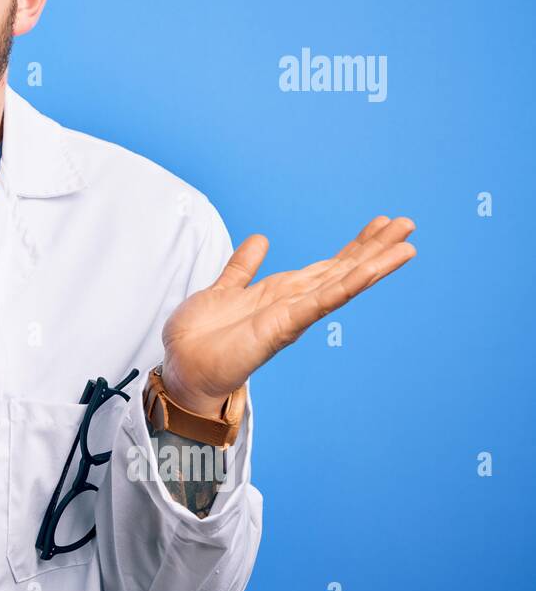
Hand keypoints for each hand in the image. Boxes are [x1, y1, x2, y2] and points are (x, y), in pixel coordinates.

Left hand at [160, 215, 416, 416]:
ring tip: (406, 246)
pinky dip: (346, 286)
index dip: (355, 245)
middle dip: (374, 248)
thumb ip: (243, 267)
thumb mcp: (224, 289)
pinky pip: (321, 303)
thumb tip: (261, 239)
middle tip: (408, 224)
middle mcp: (293, 303)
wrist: (183, 367)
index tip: (381, 223)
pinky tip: (370, 270)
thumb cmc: (201, 337)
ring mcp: (292, 315)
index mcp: (281, 292)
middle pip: (342, 270)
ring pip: (341, 284)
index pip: (326, 265)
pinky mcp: (284, 327)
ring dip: (373, 265)